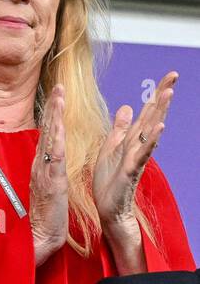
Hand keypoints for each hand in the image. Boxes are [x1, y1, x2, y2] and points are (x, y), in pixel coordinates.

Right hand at [30, 84, 68, 266]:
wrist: (39, 236)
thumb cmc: (46, 216)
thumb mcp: (49, 188)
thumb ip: (49, 172)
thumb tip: (50, 160)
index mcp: (42, 167)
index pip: (48, 135)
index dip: (52, 115)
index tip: (57, 96)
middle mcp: (41, 165)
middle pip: (47, 131)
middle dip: (53, 108)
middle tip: (59, 87)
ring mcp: (44, 172)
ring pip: (50, 139)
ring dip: (55, 117)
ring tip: (60, 97)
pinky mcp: (52, 182)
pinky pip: (54, 157)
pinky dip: (56, 140)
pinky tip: (59, 127)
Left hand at [94, 71, 176, 232]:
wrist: (109, 207)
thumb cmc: (110, 180)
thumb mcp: (111, 148)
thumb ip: (120, 128)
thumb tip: (127, 106)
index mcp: (132, 139)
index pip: (147, 112)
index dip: (156, 94)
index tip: (169, 76)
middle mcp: (138, 145)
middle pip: (153, 116)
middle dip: (162, 96)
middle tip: (174, 75)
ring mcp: (137, 157)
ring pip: (150, 130)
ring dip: (159, 112)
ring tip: (168, 93)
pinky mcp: (131, 170)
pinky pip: (143, 153)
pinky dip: (151, 140)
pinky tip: (159, 128)